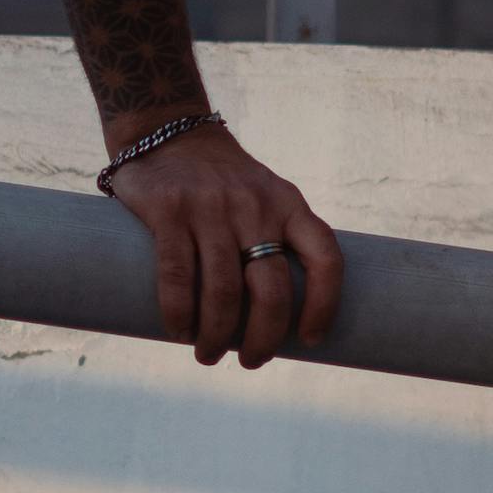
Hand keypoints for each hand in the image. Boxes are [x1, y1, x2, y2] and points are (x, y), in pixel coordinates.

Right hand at [112, 117, 344, 369]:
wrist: (167, 131)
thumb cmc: (221, 180)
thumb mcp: (264, 194)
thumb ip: (277, 236)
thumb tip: (284, 312)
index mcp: (288, 204)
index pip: (325, 258)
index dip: (325, 305)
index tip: (312, 340)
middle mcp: (254, 206)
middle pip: (271, 290)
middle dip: (263, 338)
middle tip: (251, 362)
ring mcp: (210, 207)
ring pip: (222, 291)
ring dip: (215, 336)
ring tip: (207, 355)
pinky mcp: (168, 210)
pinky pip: (177, 275)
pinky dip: (179, 314)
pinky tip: (179, 331)